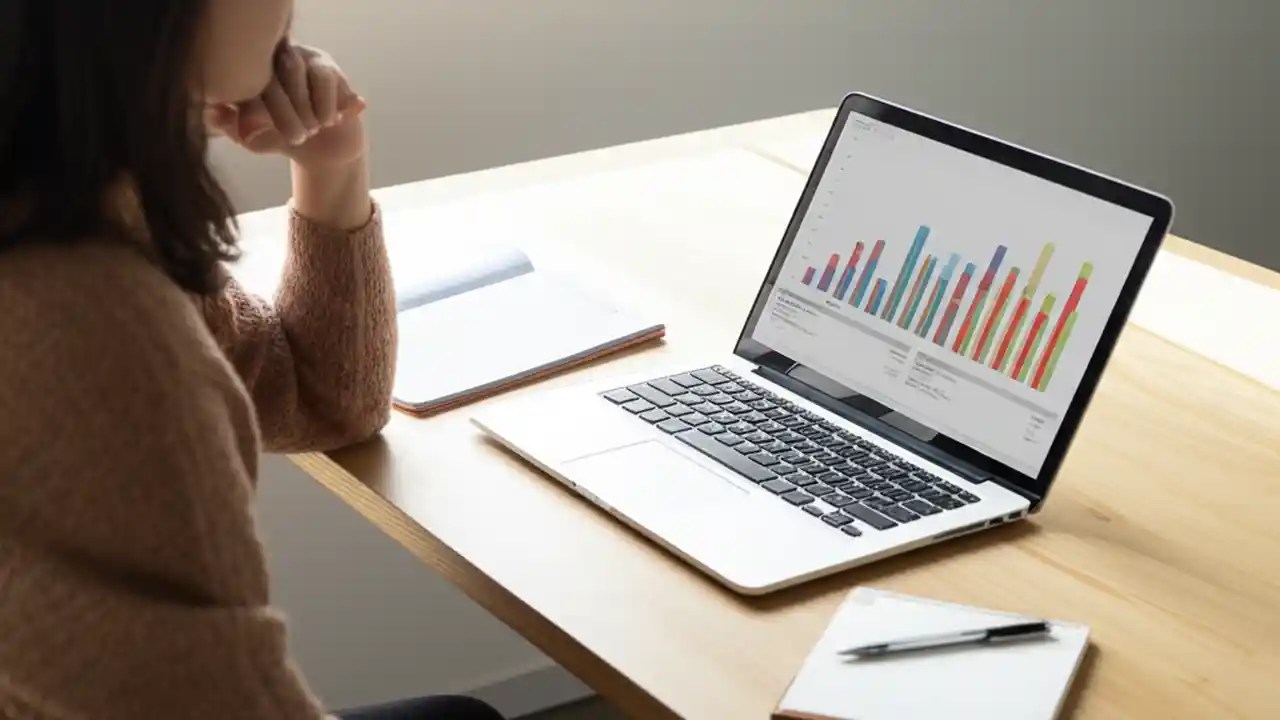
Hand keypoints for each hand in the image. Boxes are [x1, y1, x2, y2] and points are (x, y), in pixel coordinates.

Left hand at [206, 44, 366, 167]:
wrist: (321, 150)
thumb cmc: (280, 139)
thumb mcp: (253, 139)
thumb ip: (231, 126)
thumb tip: (210, 113)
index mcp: (246, 70)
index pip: (244, 76)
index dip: (251, 107)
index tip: (253, 135)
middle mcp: (271, 56)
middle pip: (274, 69)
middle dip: (286, 111)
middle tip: (296, 138)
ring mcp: (299, 57)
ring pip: (300, 70)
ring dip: (308, 107)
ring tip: (314, 129)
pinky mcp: (328, 67)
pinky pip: (326, 80)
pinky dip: (327, 106)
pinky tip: (331, 122)